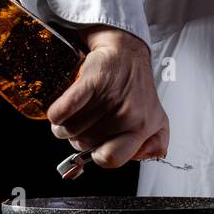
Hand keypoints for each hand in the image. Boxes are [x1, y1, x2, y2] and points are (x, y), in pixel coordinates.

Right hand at [47, 25, 169, 168]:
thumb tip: (138, 157)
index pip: (112, 158)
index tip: (97, 146)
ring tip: (75, 115)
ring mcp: (109, 99)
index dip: (99, 155)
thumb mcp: (157, 120)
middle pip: (84, 144)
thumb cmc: (138, 90)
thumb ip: (155, 145)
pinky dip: (56, 114)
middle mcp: (127, 115)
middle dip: (79, 137)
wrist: (127, 55)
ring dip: (64, 126)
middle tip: (85, 123)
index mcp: (141, 128)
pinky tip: (62, 111)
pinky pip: (62, 111)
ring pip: (70, 130)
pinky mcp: (91, 82)